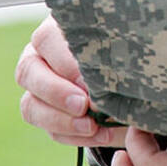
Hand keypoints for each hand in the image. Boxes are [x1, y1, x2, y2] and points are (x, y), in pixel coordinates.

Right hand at [15, 14, 127, 147]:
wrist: (138, 75)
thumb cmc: (132, 52)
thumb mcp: (127, 50)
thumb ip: (116, 60)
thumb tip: (104, 88)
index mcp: (59, 28)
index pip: (47, 38)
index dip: (66, 61)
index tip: (90, 80)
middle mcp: (40, 54)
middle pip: (29, 71)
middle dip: (56, 92)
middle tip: (84, 105)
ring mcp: (38, 86)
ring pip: (30, 105)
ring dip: (61, 120)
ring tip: (92, 126)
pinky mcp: (47, 114)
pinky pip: (49, 130)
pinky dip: (74, 136)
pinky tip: (100, 134)